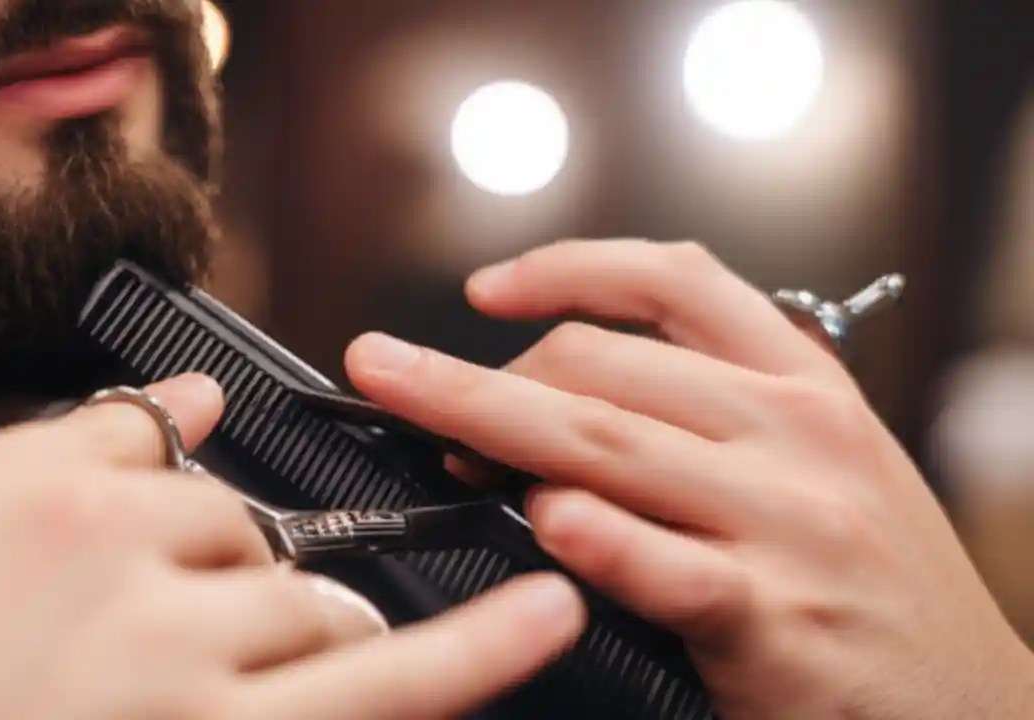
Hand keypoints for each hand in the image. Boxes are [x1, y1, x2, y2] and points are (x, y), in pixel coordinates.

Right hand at [0, 374, 585, 719]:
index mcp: (2, 486)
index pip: (143, 435)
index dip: (176, 484)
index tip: (193, 497)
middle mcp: (90, 534)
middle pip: (236, 530)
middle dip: (227, 594)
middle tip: (163, 669)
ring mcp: (165, 635)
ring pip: (305, 603)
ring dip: (295, 650)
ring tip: (223, 705)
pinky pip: (386, 675)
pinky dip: (481, 645)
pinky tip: (551, 609)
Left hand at [345, 239, 1033, 718]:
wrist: (974, 710)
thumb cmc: (877, 585)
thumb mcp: (822, 467)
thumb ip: (716, 421)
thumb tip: (562, 399)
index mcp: (806, 387)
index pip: (677, 282)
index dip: (568, 267)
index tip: (487, 287)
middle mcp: (798, 438)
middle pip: (607, 368)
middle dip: (483, 374)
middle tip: (399, 379)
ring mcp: (791, 526)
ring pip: (609, 447)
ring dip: (493, 427)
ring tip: (423, 428)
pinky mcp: (778, 621)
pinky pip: (667, 567)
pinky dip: (595, 540)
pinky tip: (546, 521)